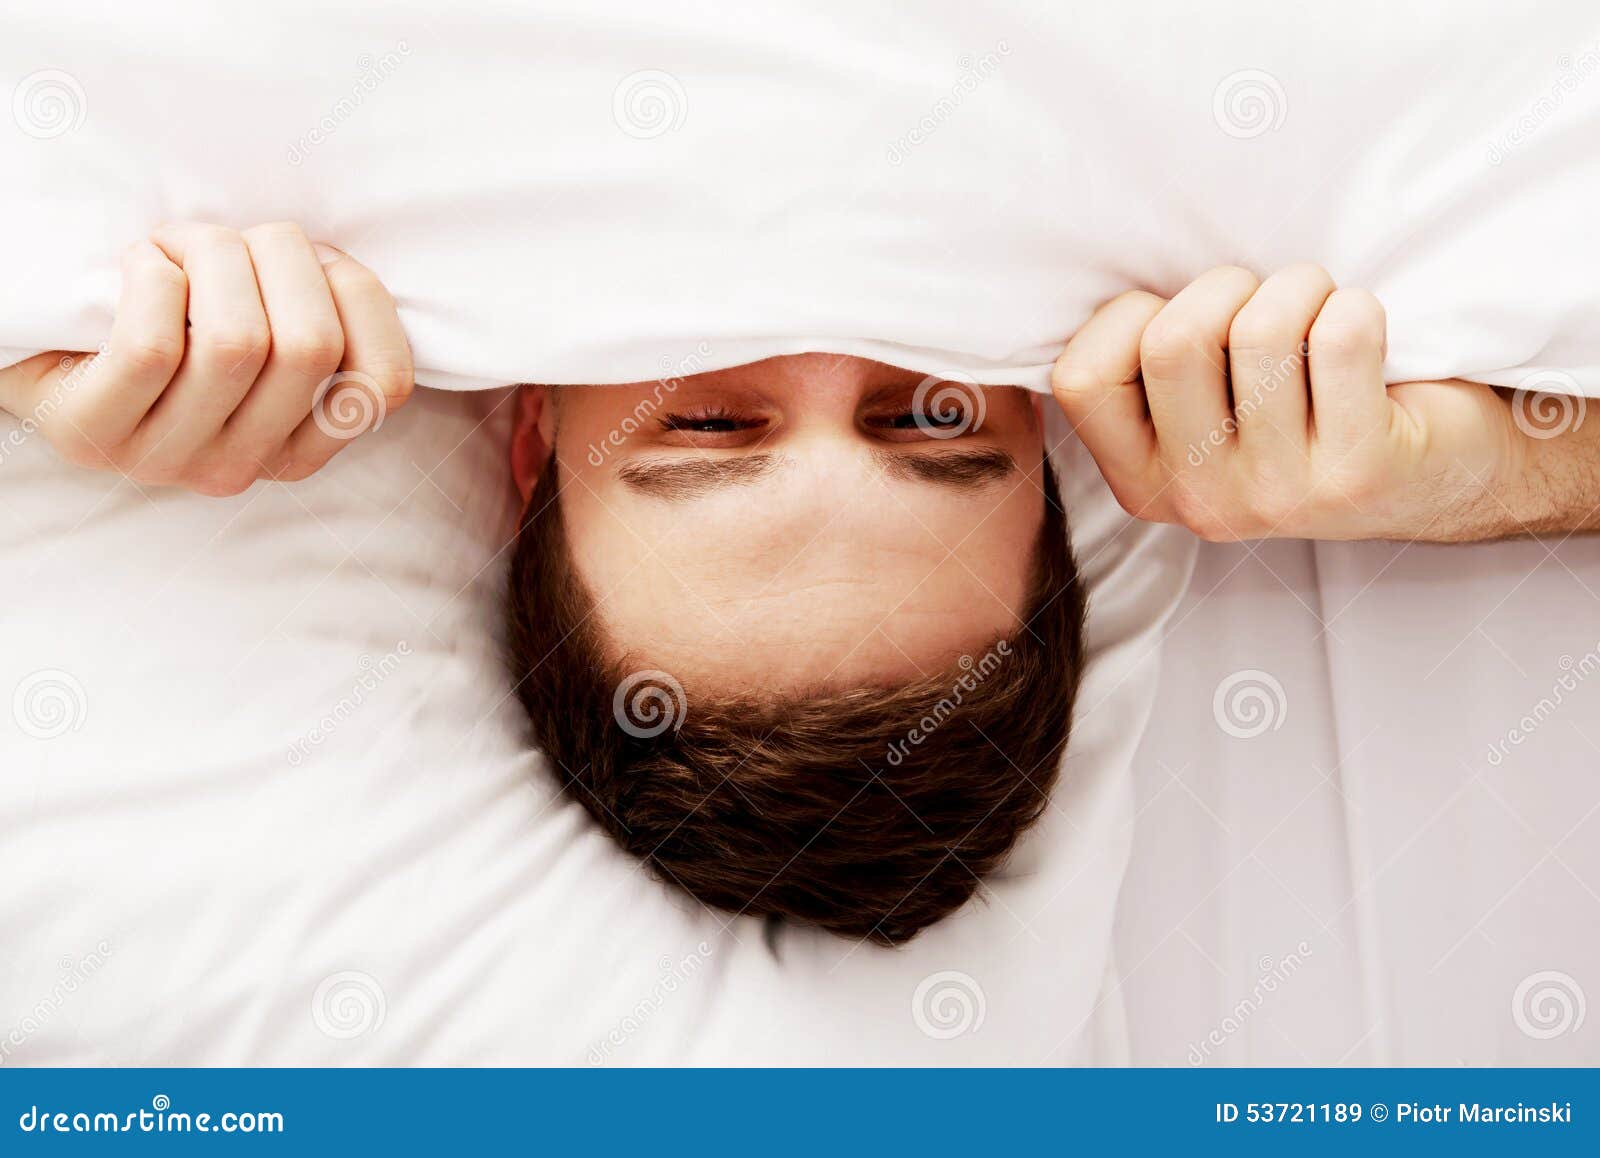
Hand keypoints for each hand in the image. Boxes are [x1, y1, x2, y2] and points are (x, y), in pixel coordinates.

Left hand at [0, 222, 412, 495]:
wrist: (46, 340)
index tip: (311, 261)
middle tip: (238, 237)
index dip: (357, 294)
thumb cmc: (170, 315)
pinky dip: (153, 276)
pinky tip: (142, 264)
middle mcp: (240, 468)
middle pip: (310, 347)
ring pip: (235, 341)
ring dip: (211, 255)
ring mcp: (165, 460)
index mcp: (298, 449)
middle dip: (281, 255)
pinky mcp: (93, 433)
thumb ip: (325, 313)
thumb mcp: (266, 321)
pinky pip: (152, 346)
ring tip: (180, 246)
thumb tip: (346, 279)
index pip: (382, 382)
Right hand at [1050, 264, 1531, 542]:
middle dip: (1226, 286)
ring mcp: (1277, 496)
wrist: (1439, 477)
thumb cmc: (1305, 410)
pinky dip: (1357, 306)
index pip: (1079, 377)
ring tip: (1321, 310)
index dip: (1131, 317)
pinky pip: (1342, 335)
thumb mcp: (1200, 412)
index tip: (1185, 321)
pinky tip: (1364, 334)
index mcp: (1141, 481)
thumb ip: (1146, 367)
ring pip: (1261, 330)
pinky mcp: (1359, 473)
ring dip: (1300, 287)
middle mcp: (1198, 500)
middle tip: (1264, 300)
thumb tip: (1108, 272)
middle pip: (1173, 341)